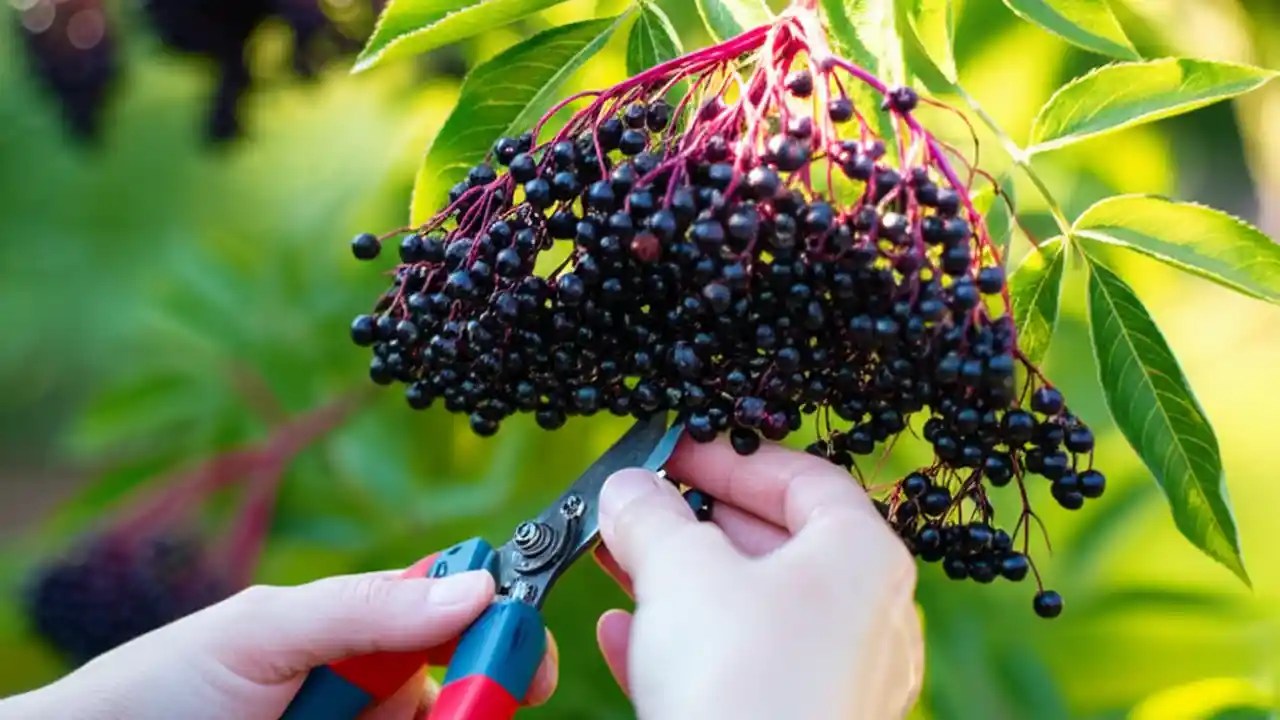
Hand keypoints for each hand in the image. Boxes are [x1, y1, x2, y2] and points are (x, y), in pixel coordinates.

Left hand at [2, 565, 557, 719]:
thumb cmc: (165, 684)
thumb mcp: (264, 629)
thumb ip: (366, 606)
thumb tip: (477, 586)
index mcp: (365, 624)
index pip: (461, 612)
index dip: (502, 630)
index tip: (522, 664)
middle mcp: (375, 684)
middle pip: (463, 691)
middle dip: (471, 705)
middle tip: (454, 719)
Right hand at [593, 437, 922, 719]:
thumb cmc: (740, 680)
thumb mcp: (680, 571)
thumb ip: (650, 516)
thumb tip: (627, 490)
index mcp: (862, 558)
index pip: (803, 477)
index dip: (730, 458)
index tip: (671, 452)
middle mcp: (867, 616)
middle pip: (775, 544)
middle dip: (692, 524)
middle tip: (636, 509)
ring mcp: (841, 679)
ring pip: (753, 609)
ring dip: (679, 584)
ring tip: (618, 564)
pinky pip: (745, 669)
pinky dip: (687, 646)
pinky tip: (624, 638)